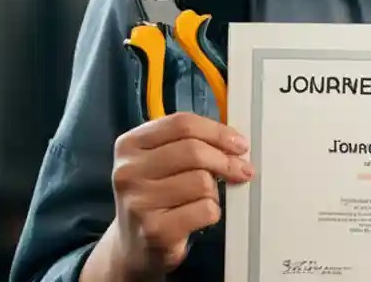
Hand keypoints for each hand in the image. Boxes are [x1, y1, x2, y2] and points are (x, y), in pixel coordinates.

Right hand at [105, 112, 253, 280]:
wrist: (133, 246)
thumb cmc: (153, 198)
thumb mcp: (159, 162)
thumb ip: (189, 144)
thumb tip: (234, 144)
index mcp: (129, 145)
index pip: (182, 124)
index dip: (217, 132)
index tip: (239, 143)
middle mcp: (129, 172)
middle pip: (193, 151)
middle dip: (226, 160)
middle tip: (242, 169)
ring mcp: (139, 202)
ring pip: (202, 181)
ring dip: (214, 191)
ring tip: (203, 199)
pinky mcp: (156, 230)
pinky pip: (205, 209)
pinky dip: (212, 212)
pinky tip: (197, 217)